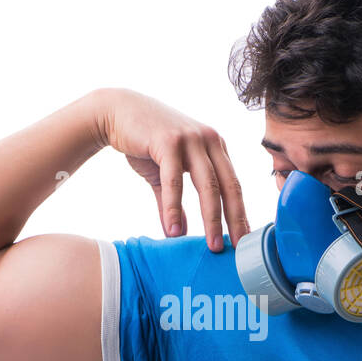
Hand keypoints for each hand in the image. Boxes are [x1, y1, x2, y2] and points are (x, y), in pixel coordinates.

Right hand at [93, 87, 249, 250]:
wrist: (117, 111)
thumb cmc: (145, 141)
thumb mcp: (163, 173)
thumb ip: (171, 202)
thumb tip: (175, 233)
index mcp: (215, 147)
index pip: (234, 185)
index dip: (240, 214)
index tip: (244, 241)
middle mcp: (209, 141)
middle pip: (229, 187)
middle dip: (234, 220)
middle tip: (236, 249)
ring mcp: (191, 139)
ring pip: (208, 185)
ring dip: (211, 219)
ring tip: (212, 245)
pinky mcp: (168, 141)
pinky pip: (175, 181)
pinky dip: (175, 208)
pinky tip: (174, 230)